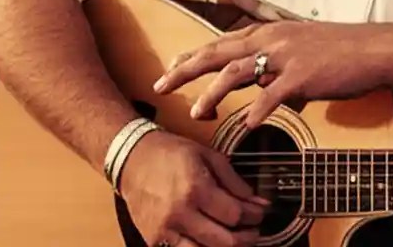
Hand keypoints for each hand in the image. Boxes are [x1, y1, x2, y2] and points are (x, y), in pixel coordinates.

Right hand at [118, 129, 268, 246]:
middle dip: (247, 238)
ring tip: (236, 240)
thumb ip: (235, 181)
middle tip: (254, 231)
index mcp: (195, 188)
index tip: (260, 213)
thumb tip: (258, 201)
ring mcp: (165, 230)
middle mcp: (180, 212)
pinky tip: (212, 243)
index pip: (235, 214)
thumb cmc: (171, 154)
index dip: (254, 216)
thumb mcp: (207, 156)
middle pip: (225, 241)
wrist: (132, 159)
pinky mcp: (154, 240)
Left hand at [153, 21, 392, 128]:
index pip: (223, 42)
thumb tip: (274, 95)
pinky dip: (255, 114)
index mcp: (272, 32)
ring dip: (211, 94)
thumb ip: (284, 70)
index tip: (174, 64)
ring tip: (197, 113)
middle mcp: (273, 40)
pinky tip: (245, 128)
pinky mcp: (303, 77)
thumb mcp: (306, 52)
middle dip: (186, 69)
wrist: (376, 49)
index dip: (196, 53)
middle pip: (218, 53)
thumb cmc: (345, 52)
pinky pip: (271, 98)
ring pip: (236, 73)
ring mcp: (286, 57)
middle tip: (161, 85)